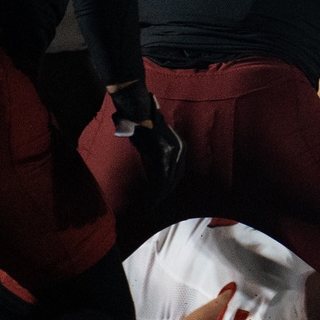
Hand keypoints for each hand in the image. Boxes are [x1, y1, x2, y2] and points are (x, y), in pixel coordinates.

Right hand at [111, 86, 185, 201]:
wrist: (138, 113)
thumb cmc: (142, 127)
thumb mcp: (154, 144)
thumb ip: (158, 158)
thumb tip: (158, 177)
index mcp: (182, 147)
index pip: (178, 173)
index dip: (170, 187)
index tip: (162, 197)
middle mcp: (181, 150)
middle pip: (175, 178)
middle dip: (164, 193)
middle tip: (154, 204)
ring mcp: (173, 152)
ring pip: (166, 181)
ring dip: (158, 195)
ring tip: (150, 205)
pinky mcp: (162, 155)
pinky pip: (159, 177)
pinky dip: (154, 190)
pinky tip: (149, 200)